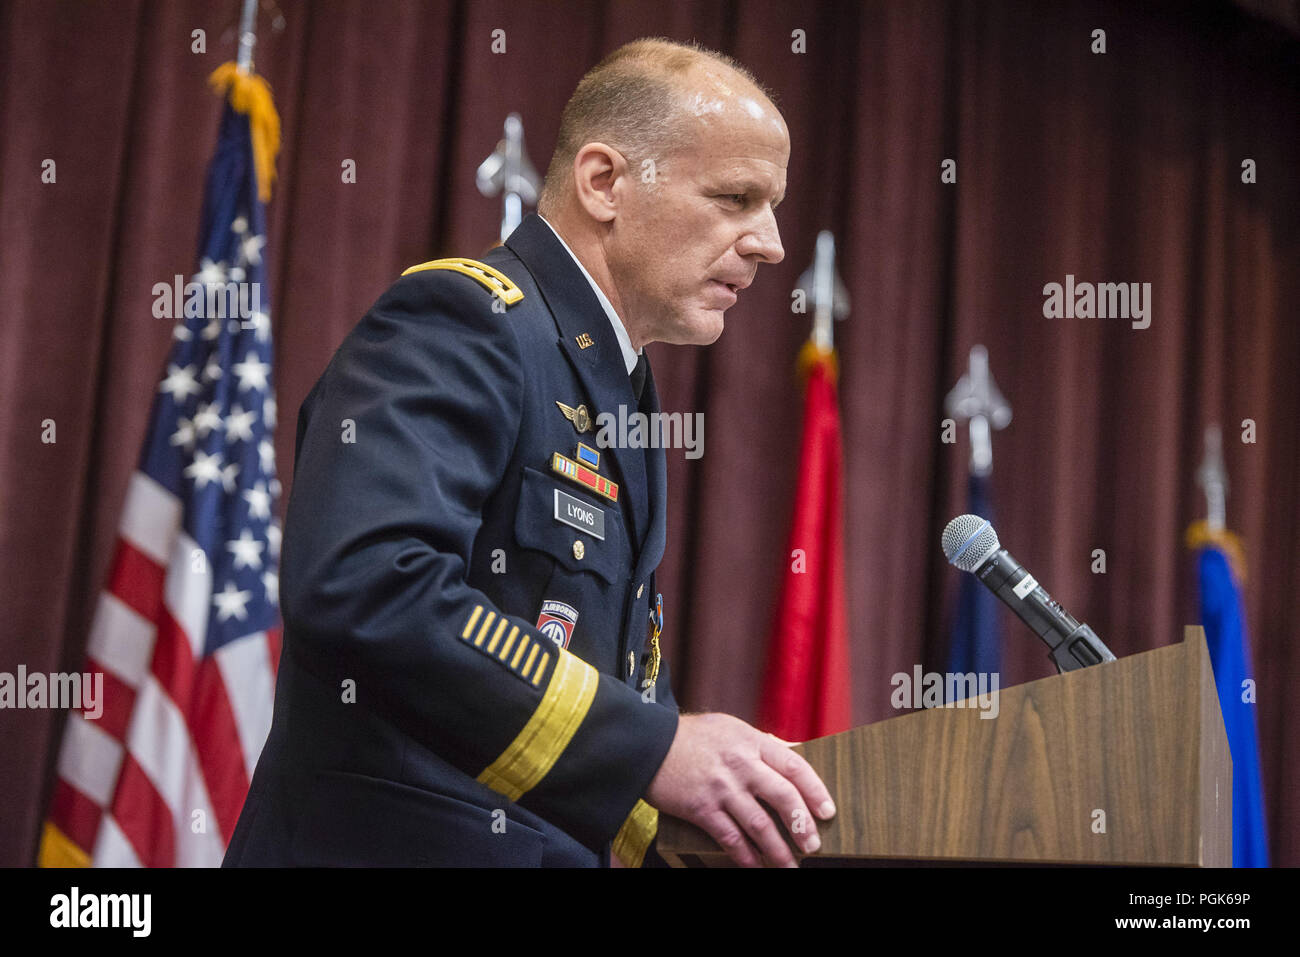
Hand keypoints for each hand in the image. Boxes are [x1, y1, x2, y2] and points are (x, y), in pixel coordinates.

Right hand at [645, 712, 834, 867]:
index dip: (815, 791)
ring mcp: (721, 788)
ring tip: (790, 867)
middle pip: (783, 797)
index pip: (795, 766)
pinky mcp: (701, 808)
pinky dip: (745, 856)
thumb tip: (795, 755)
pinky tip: (755, 866)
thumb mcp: (732, 728)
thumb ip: (762, 744)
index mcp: (752, 742)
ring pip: (760, 825)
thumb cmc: (693, 736)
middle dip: (802, 826)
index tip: (827, 811)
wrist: (649, 743)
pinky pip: (730, 838)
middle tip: (813, 846)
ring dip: (778, 850)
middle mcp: (741, 764)